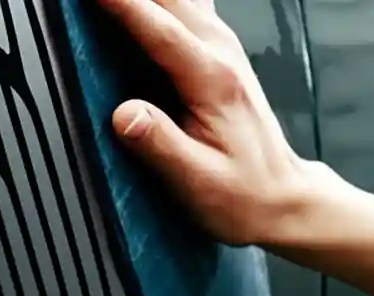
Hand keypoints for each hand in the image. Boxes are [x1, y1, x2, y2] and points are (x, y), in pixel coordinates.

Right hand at [100, 0, 334, 245]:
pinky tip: (146, 8)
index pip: (158, 28)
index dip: (122, 3)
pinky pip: (188, 6)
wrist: (282, 197)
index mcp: (213, 80)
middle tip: (91, 2)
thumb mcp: (198, 181)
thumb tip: (122, 114)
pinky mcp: (219, 51)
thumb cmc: (243, 195)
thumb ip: (159, 144)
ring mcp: (223, 47)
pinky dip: (162, 3)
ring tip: (110, 3)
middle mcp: (222, 53)